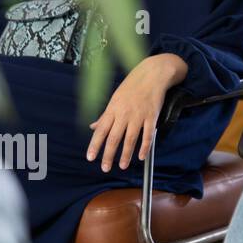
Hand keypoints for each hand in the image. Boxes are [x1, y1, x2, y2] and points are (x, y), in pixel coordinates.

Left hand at [86, 54, 183, 170]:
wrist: (152, 74)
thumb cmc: (132, 86)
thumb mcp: (115, 99)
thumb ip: (105, 116)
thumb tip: (93, 127)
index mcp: (112, 110)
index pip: (100, 131)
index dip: (94, 145)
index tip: (90, 158)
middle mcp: (124, 114)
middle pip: (114, 138)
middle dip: (108, 155)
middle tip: (105, 167)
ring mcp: (138, 116)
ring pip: (130, 139)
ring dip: (126, 154)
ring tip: (123, 166)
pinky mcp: (151, 116)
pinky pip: (147, 135)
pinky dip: (145, 147)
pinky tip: (141, 156)